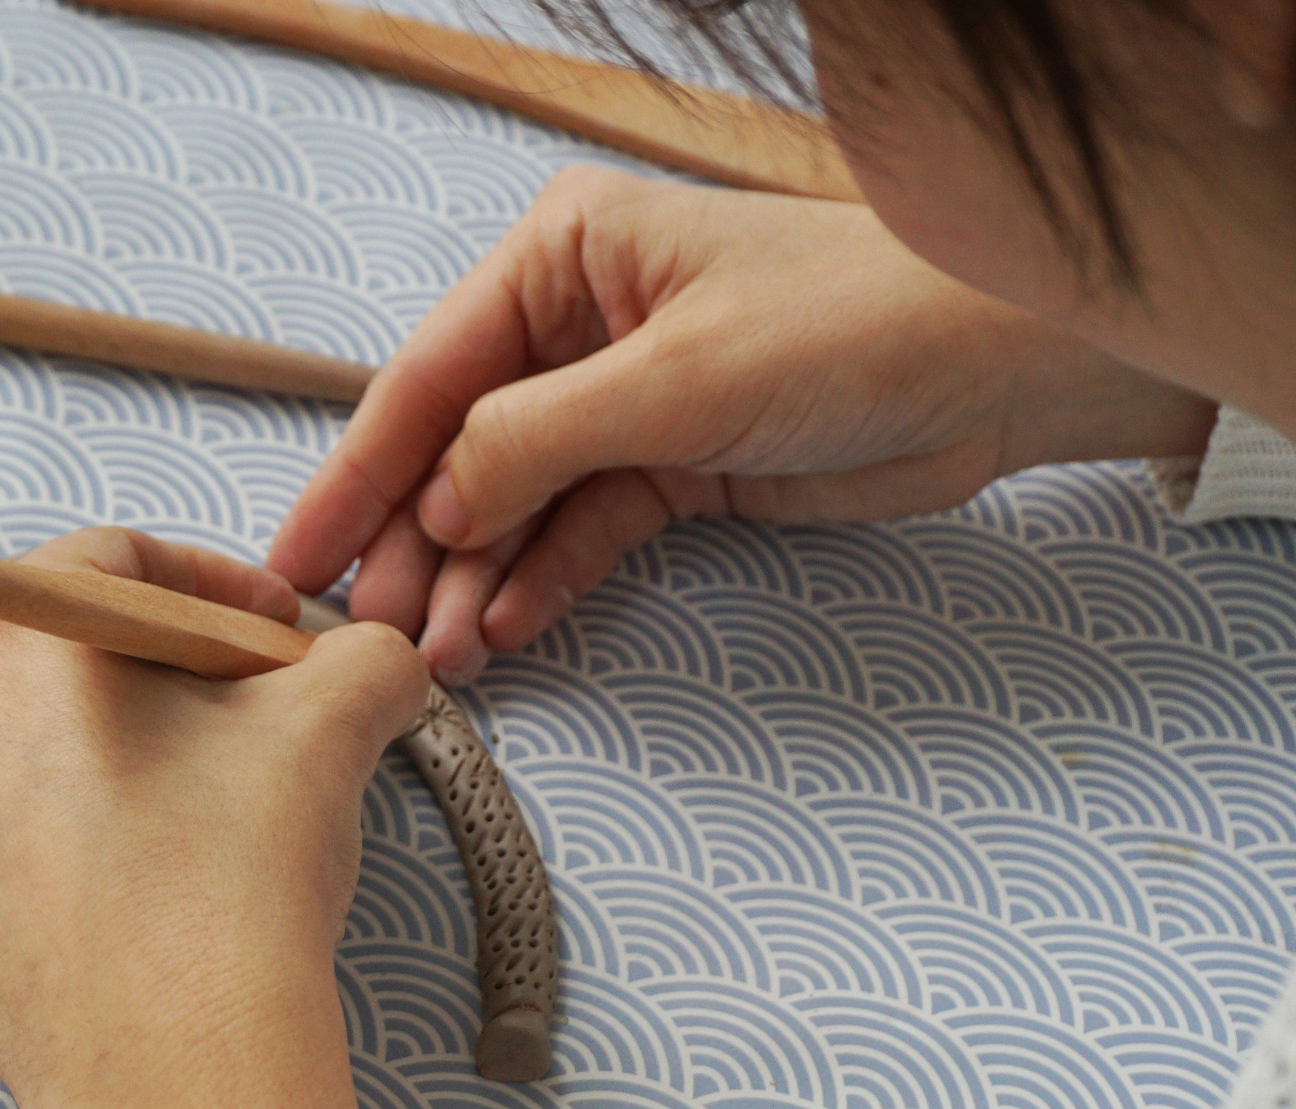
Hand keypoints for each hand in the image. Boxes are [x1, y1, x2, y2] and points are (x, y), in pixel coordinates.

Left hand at [0, 529, 428, 1108]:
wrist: (171, 1086)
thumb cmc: (228, 886)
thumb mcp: (326, 732)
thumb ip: (361, 660)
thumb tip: (372, 660)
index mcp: (8, 642)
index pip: (112, 562)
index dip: (215, 580)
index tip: (280, 630)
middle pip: (62, 658)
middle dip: (167, 674)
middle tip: (259, 716)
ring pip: (29, 756)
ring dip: (117, 761)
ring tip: (212, 809)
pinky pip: (9, 852)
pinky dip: (75, 849)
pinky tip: (154, 890)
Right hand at [268, 167, 1218, 681]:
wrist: (1000, 364)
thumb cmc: (849, 323)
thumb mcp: (672, 377)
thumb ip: (535, 442)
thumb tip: (433, 508)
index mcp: (560, 259)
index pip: (427, 380)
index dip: (355, 476)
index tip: (295, 562)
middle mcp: (575, 325)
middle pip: (457, 452)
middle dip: (412, 548)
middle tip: (363, 641)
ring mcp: (620, 401)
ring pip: (513, 506)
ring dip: (474, 582)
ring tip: (439, 662)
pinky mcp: (670, 467)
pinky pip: (579, 534)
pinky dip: (542, 584)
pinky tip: (505, 635)